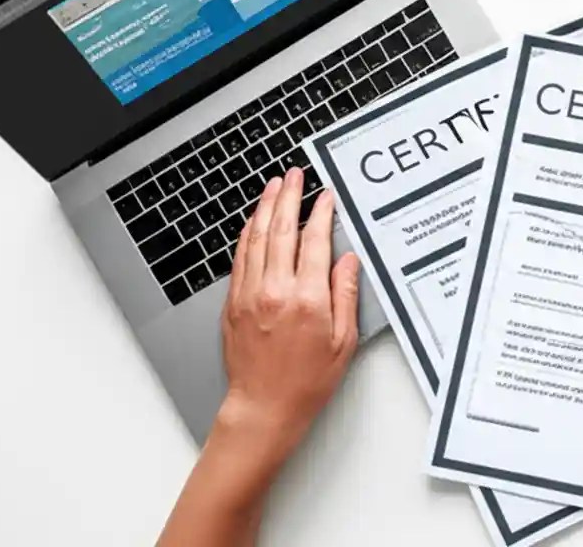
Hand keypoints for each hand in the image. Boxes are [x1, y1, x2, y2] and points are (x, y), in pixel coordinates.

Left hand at [218, 168, 359, 454]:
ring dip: (265, 208)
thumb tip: (348, 261)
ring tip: (273, 187)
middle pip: (281, 230)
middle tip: (295, 175)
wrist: (264, 407)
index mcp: (307, 300)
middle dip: (289, 197)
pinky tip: (254, 222)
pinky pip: (240, 258)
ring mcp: (250, 295)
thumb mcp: (343, 342)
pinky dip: (248, 234)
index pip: (314, 242)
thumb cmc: (306, 381)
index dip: (321, 214)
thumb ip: (345, 295)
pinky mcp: (234, 303)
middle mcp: (275, 291)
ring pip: (256, 238)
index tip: (325, 197)